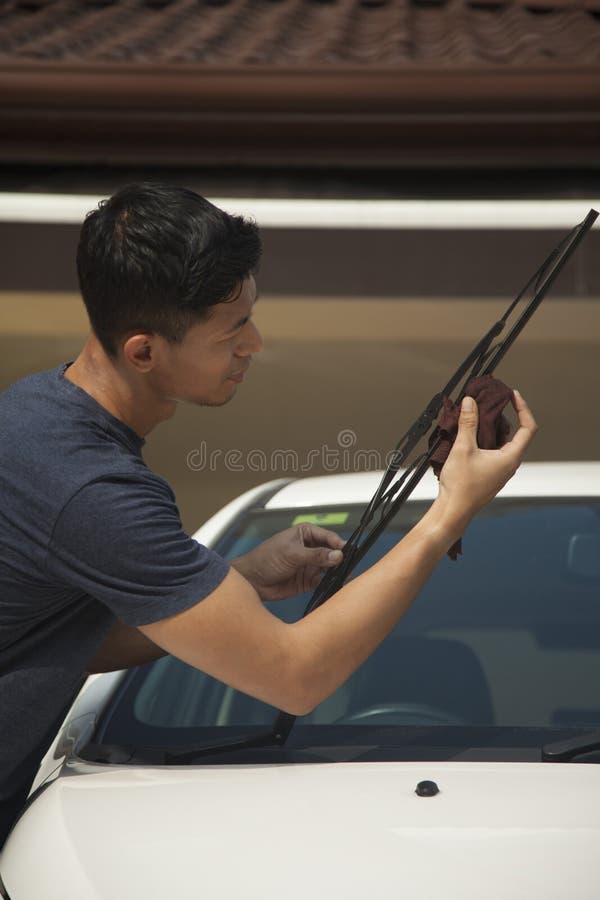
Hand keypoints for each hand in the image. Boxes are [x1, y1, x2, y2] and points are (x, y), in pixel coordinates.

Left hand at [230, 524, 345, 600]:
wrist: (251, 581)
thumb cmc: (265, 559)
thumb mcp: (292, 553)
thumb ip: (315, 555)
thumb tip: (337, 555)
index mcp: (306, 534)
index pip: (328, 536)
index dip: (339, 544)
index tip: (347, 552)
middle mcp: (310, 548)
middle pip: (332, 552)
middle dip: (340, 558)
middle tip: (349, 565)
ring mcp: (310, 565)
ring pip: (330, 567)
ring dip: (337, 571)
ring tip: (345, 575)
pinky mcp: (308, 581)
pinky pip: (324, 581)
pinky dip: (330, 583)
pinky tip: (335, 585)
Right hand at [437, 389, 537, 527]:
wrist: (453, 510)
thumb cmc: (461, 485)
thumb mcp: (463, 448)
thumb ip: (468, 423)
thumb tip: (470, 402)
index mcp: (510, 457)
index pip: (528, 427)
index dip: (523, 408)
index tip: (513, 395)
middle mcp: (509, 464)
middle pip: (517, 433)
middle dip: (506, 415)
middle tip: (494, 401)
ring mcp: (500, 470)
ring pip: (504, 442)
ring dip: (495, 427)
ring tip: (480, 414)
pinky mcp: (490, 474)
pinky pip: (495, 451)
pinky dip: (487, 439)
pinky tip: (472, 434)